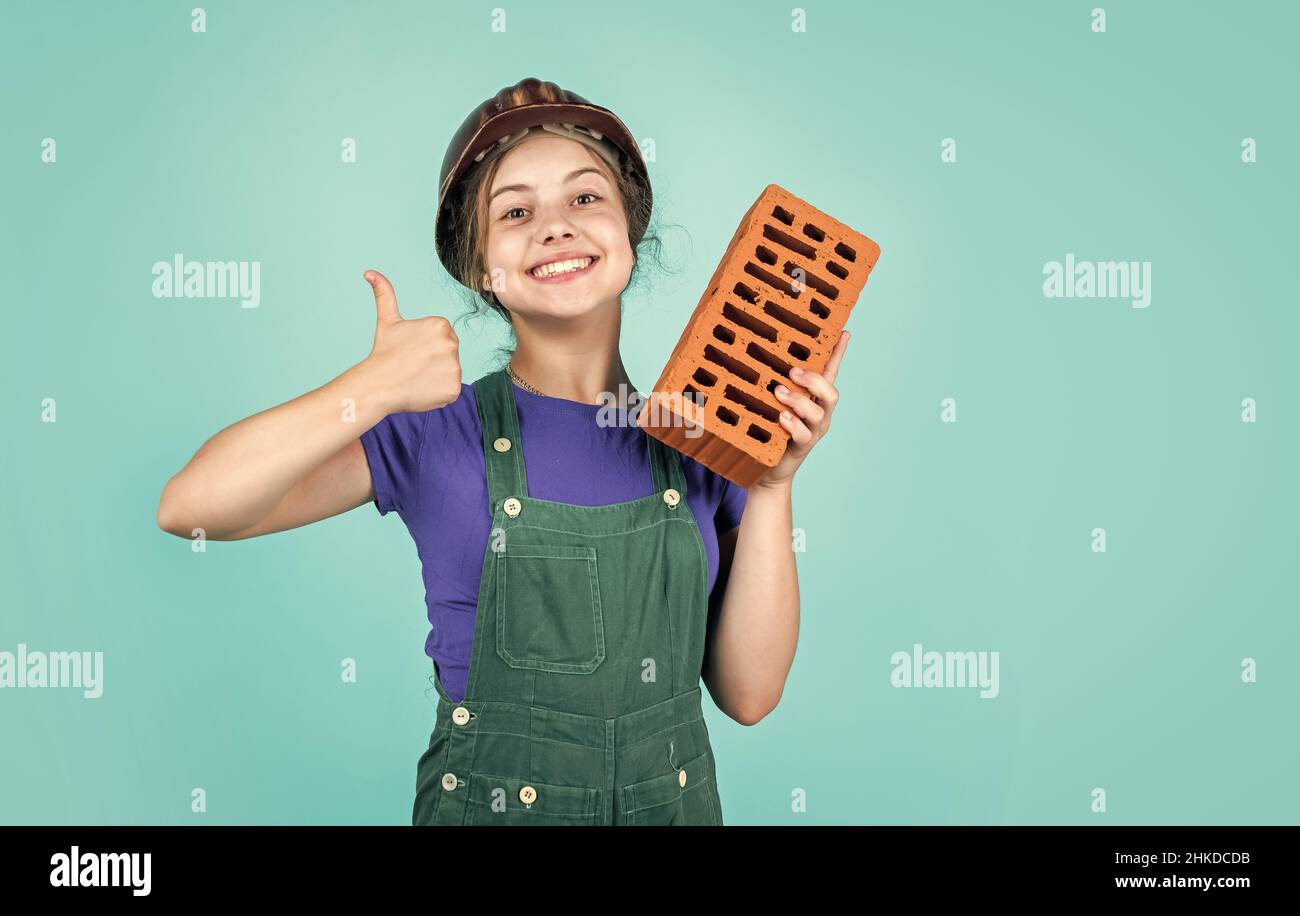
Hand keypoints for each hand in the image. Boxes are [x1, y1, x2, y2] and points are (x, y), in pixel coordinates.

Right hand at [361, 270, 461, 413]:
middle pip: (449, 353)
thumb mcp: (387, 320)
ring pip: (450, 371)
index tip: (413, 350)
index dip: (427, 345)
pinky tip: (423, 389)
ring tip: (417, 376)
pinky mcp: (454, 389)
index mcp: (440, 325)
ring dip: (437, 375)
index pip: (443, 337)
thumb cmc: (384, 352)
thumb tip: (369, 273)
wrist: (378, 385)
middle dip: (434, 359)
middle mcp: (451, 344)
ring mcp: (454, 368)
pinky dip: (439, 392)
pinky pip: (450, 389)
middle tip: (414, 364)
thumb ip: (385, 294)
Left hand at [751, 330, 849, 490]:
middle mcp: (819, 413)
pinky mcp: (802, 447)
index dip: (838, 354)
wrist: (768, 468)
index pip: (831, 372)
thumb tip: (755, 356)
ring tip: (778, 392)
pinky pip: (804, 434)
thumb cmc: (769, 428)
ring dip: (799, 400)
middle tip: (792, 372)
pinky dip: (792, 423)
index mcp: (815, 398)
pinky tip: (781, 417)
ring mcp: (813, 431)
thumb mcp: (771, 402)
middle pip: (831, 393)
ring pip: (818, 413)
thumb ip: (771, 383)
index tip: (844, 332)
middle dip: (813, 380)